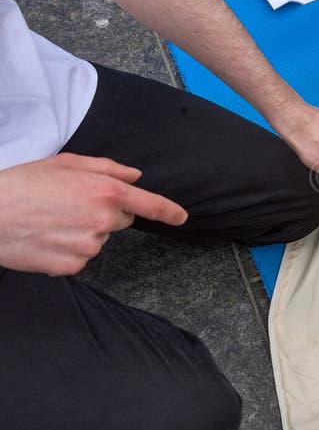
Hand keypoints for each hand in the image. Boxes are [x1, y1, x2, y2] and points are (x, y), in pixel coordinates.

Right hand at [0, 154, 187, 275]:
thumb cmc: (24, 184)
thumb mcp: (67, 163)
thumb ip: (108, 168)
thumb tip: (136, 176)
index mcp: (106, 191)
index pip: (150, 204)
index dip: (169, 211)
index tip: (181, 217)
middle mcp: (103, 220)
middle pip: (121, 221)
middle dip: (104, 213)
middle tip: (68, 205)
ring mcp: (89, 246)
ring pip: (99, 239)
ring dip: (84, 232)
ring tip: (51, 220)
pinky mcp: (73, 266)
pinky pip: (81, 258)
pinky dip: (68, 250)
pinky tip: (47, 238)